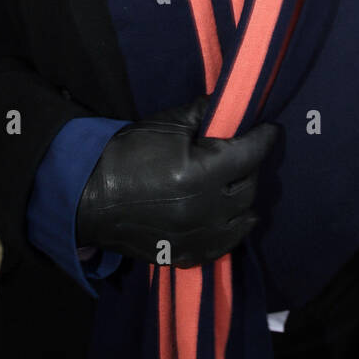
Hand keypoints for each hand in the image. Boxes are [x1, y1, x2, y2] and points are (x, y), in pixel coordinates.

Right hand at [75, 95, 279, 266]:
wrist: (89, 195)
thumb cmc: (127, 153)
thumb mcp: (165, 124)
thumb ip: (203, 113)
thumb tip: (230, 104)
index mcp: (201, 173)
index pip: (250, 154)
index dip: (264, 139)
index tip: (270, 129)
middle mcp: (204, 209)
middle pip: (249, 187)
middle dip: (251, 167)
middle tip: (245, 153)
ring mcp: (196, 236)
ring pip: (242, 219)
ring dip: (245, 199)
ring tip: (240, 184)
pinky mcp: (185, 253)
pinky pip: (223, 246)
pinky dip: (233, 230)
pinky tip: (233, 218)